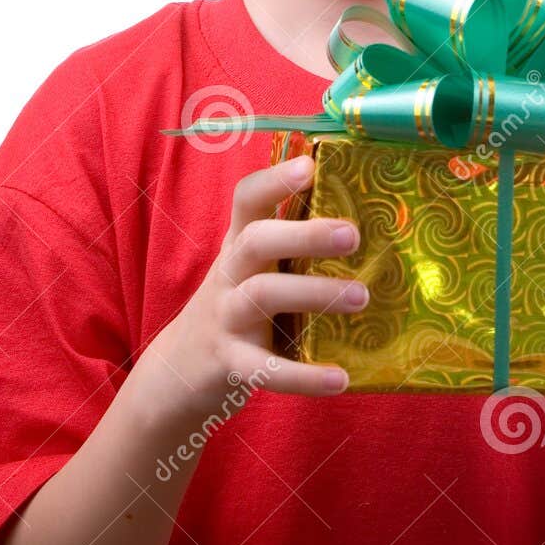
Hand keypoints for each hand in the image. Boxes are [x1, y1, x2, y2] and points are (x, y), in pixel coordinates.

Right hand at [138, 154, 364, 429]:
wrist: (178, 371)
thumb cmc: (237, 307)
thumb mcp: (252, 268)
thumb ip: (290, 244)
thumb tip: (366, 217)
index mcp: (239, 243)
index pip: (248, 198)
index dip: (276, 179)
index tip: (310, 165)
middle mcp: (229, 273)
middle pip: (258, 240)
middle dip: (305, 233)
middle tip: (354, 235)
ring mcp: (226, 317)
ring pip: (263, 295)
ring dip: (313, 293)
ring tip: (361, 297)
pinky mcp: (229, 363)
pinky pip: (265, 369)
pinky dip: (303, 376)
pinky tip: (340, 379)